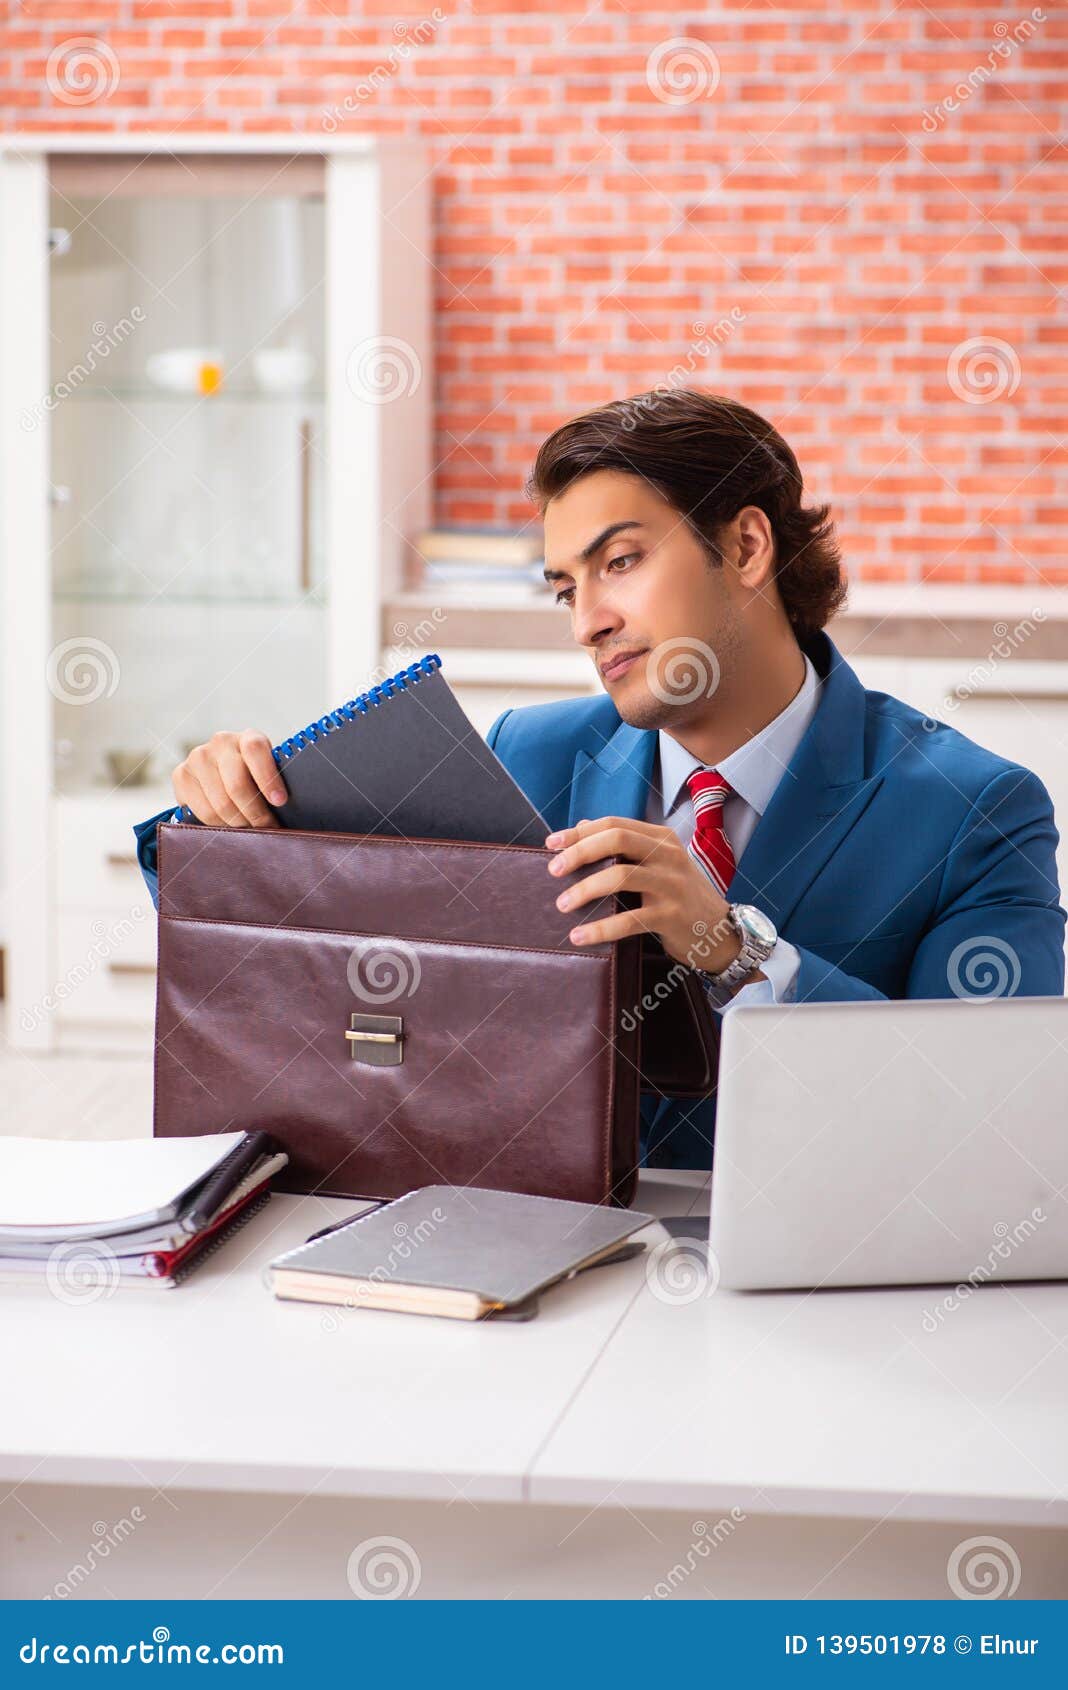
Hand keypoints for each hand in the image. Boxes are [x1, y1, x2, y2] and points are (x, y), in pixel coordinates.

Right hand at [172, 730, 286, 827]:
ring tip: (249, 832)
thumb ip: (275, 783)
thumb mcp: (268, 774)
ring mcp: (197, 757)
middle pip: (237, 785)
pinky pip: (202, 811)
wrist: (221, 773)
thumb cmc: (254, 777)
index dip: (268, 777)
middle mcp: (220, 742)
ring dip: (238, 824)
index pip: (255, 750)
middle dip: (255, 814)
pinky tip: (229, 827)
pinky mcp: (181, 775)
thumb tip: (283, 809)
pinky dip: (218, 826)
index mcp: (248, 737)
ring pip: (219, 804)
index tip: (280, 801)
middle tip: (267, 830)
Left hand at [545, 816, 744, 975]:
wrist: (720, 932)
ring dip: (585, 889)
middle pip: (616, 840)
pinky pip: (629, 920)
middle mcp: (668, 855)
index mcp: (661, 838)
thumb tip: (580, 827)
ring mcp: (672, 884)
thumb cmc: (680, 896)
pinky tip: (579, 936)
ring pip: (620, 876)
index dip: (580, 832)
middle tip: (554, 870)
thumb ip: (623, 846)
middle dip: (579, 852)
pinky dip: (600, 929)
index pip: (614, 824)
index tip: (551, 844)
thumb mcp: (656, 864)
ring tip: (562, 904)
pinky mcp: (672, 915)